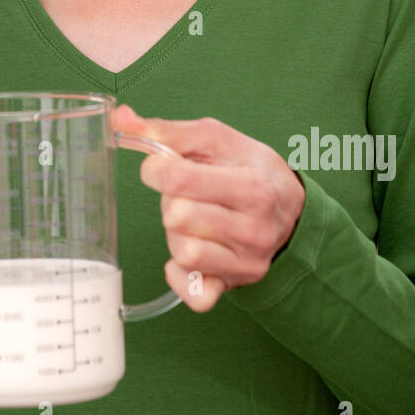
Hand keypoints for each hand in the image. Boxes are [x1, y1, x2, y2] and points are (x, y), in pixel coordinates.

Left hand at [111, 104, 305, 312]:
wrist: (292, 212)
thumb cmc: (251, 169)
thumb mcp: (219, 140)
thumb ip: (168, 130)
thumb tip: (121, 119)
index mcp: (252, 187)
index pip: (178, 179)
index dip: (156, 168)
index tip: (161, 167)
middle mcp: (253, 230)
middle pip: (177, 217)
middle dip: (171, 200)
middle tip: (188, 195)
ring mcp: (245, 263)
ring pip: (181, 252)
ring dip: (175, 234)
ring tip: (192, 220)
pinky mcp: (233, 286)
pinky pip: (193, 295)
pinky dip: (179, 275)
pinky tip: (189, 253)